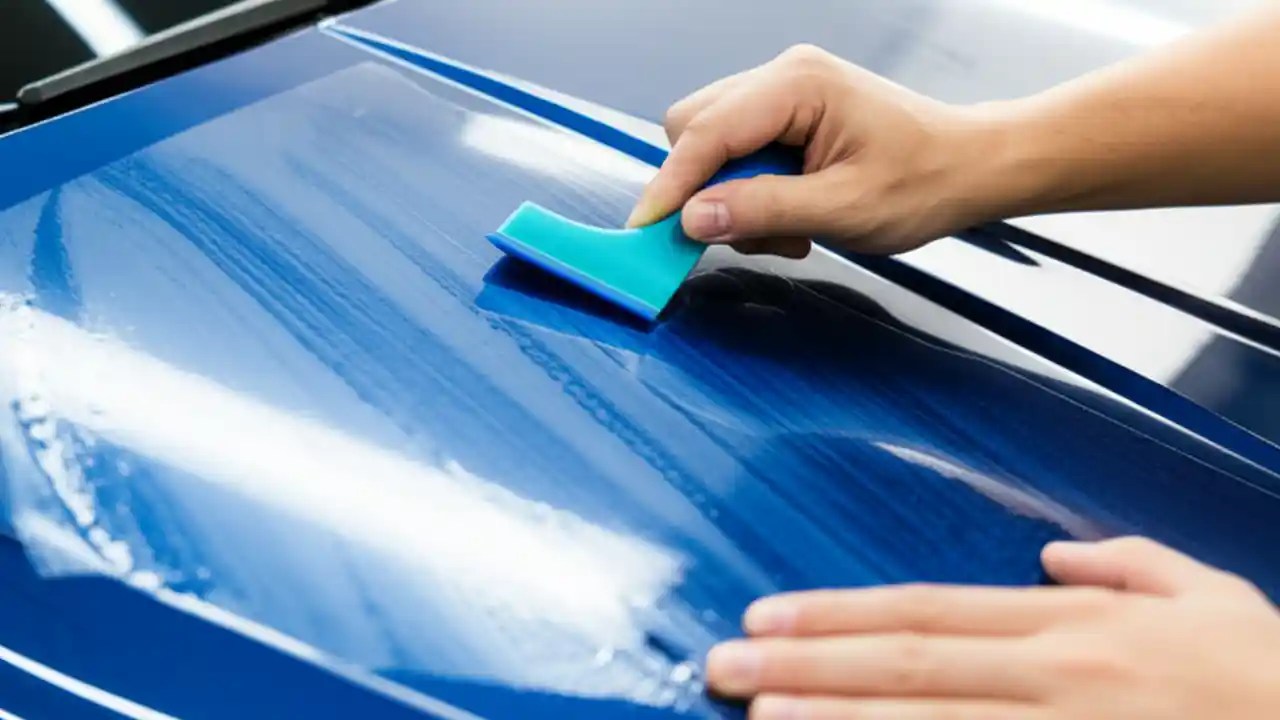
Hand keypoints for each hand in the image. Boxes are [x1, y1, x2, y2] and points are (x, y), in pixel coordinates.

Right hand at [627, 45, 1007, 257]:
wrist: (970, 167)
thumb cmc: (924, 183)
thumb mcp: (843, 210)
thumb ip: (763, 211)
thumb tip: (692, 219)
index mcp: (797, 86)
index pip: (706, 133)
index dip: (671, 185)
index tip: (648, 230)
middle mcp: (783, 77)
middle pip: (695, 128)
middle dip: (704, 188)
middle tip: (748, 233)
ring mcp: (784, 93)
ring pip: (712, 143)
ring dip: (733, 196)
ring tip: (789, 228)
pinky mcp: (789, 115)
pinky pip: (739, 152)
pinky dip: (752, 191)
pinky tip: (794, 213)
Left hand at [706, 537, 1279, 718]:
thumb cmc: (1270, 677)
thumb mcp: (1209, 593)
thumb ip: (1129, 563)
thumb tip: (1057, 554)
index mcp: (1075, 625)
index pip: (930, 611)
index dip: (843, 614)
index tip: (772, 614)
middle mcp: (1057, 677)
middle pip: (910, 665)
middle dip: (811, 664)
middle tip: (729, 663)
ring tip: (761, 718)